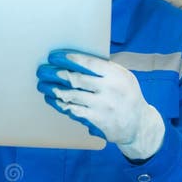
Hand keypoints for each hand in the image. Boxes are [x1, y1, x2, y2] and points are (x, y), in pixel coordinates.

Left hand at [37, 51, 164, 159]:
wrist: (138, 124)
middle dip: (55, 74)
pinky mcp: (96, 120)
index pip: (89, 63)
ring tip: (43, 85)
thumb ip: (103, 69)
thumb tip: (75, 59)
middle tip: (42, 70)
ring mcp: (102, 106)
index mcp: (116, 74)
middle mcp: (110, 90)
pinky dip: (60, 104)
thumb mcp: (123, 77)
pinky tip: (52, 99)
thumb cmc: (126, 95)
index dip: (69, 59)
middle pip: (76, 80)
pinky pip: (73, 110)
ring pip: (71, 96)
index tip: (54, 57)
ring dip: (53, 90)